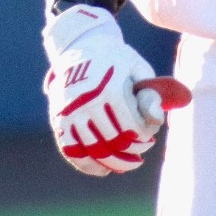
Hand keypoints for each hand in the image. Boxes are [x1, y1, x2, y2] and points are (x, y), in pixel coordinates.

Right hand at [43, 5, 166, 175]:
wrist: (79, 46)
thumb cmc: (117, 60)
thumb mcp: (139, 69)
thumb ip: (150, 94)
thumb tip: (157, 119)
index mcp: (110, 89)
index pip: (132, 128)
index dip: (145, 136)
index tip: (151, 134)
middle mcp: (87, 102)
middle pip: (114, 142)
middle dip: (133, 151)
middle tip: (143, 149)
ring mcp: (70, 113)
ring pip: (94, 151)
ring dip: (114, 163)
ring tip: (129, 163)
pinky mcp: (58, 120)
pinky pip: (71, 151)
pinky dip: (88, 165)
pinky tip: (103, 169)